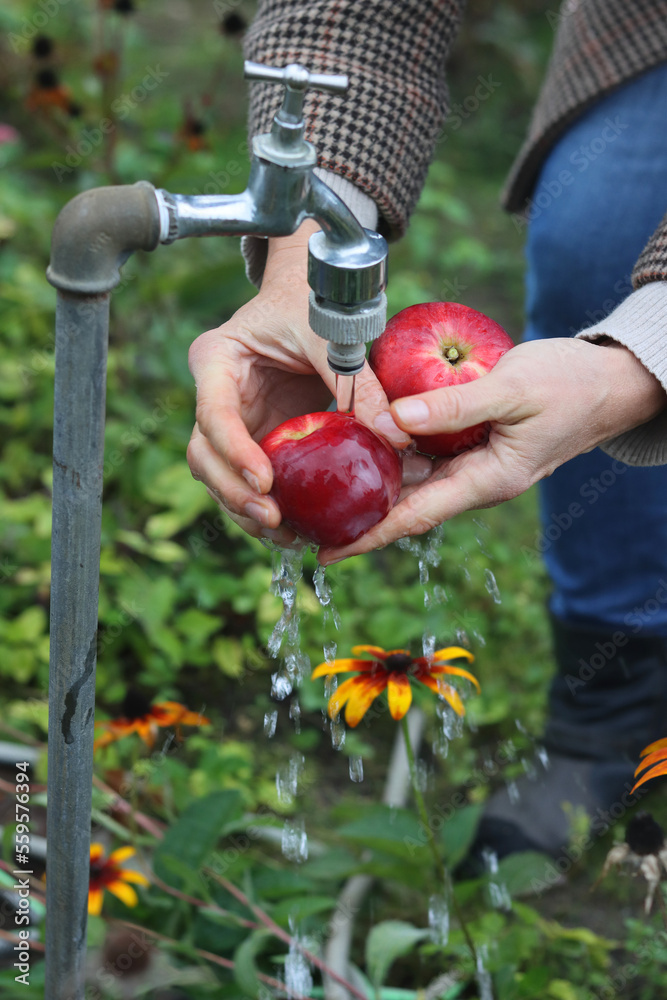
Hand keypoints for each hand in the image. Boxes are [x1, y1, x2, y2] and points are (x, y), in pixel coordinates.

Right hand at [186, 221, 416, 543]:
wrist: (306, 300)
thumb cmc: (313, 306)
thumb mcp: (333, 335)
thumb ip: (359, 381)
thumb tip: (396, 436)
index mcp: (217, 359)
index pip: (213, 413)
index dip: (234, 451)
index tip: (264, 482)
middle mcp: (214, 394)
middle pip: (203, 454)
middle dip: (232, 492)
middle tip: (273, 518)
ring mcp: (230, 421)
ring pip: (218, 476)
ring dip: (244, 510)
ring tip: (285, 535)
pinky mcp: (252, 439)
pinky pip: (248, 480)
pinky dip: (265, 506)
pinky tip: (294, 529)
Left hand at [319, 337, 666, 562]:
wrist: (608, 381)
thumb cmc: (569, 386)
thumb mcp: (512, 390)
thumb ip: (454, 406)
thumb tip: (395, 417)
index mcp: (486, 481)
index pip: (415, 518)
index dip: (370, 536)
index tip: (327, 552)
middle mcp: (474, 481)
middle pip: (406, 505)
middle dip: (359, 515)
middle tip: (308, 518)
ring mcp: (473, 464)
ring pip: (412, 479)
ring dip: (371, 484)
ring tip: (321, 486)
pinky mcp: (473, 444)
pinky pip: (425, 454)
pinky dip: (394, 451)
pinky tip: (361, 440)